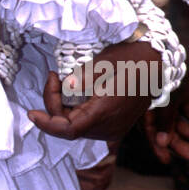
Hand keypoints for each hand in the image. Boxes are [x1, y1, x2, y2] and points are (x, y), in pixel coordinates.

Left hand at [28, 41, 158, 144]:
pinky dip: (74, 108)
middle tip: (53, 77)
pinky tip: (75, 89)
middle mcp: (109, 128)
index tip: (31, 113)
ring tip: (63, 80)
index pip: (68, 130)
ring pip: (76, 126)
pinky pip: (86, 122)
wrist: (156, 63)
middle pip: (69, 127)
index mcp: (105, 114)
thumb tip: (63, 88)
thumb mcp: (101, 64)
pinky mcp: (114, 125)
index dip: (47, 124)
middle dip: (54, 104)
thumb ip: (79, 80)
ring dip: (63, 106)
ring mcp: (113, 129)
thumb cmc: (129, 59)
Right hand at [143, 95, 188, 163]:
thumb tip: (162, 142)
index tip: (166, 160)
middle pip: (165, 128)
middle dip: (179, 143)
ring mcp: (170, 97)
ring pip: (179, 122)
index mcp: (144, 101)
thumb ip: (164, 120)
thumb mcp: (167, 99)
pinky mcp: (184, 94)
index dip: (156, 145)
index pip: (148, 128)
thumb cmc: (173, 72)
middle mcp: (155, 101)